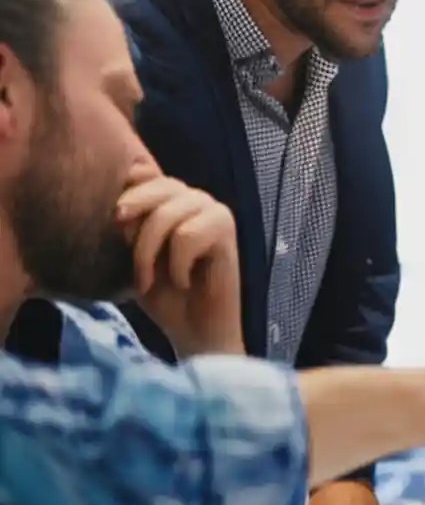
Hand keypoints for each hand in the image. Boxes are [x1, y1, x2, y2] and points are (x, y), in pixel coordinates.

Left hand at [117, 163, 243, 356]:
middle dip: (133, 228)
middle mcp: (193, 197)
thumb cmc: (163, 296)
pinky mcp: (226, 229)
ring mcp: (212, 210)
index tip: (117, 234)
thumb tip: (119, 206)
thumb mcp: (132, 256)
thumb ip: (127, 225)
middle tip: (133, 266)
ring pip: (166, 214)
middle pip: (152, 186)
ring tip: (151, 280)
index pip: (140, 172)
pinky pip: (186, 236)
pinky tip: (183, 282)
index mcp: (169, 198)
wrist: (196, 332)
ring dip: (148, 254)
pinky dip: (177, 266)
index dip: (125, 196)